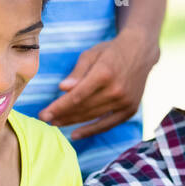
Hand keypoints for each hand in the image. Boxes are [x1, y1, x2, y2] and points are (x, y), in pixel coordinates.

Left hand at [37, 27, 158, 139]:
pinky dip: (91, 131)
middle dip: (61, 115)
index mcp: (104, 73)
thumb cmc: (111, 50)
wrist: (141, 51)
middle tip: (44, 120)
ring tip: (55, 124)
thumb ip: (77, 72)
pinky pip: (107, 124)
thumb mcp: (91, 54)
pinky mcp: (130, 110)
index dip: (58, 107)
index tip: (43, 114)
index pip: (76, 96)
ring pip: (92, 117)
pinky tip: (75, 134)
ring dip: (72, 122)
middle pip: (83, 108)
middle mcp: (116, 90)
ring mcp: (125, 102)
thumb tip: (62, 88)